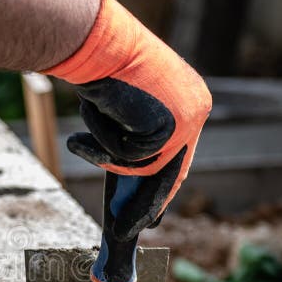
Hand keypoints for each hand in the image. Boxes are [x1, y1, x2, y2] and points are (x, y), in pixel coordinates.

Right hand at [45, 0, 211, 281]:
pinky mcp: (172, 125)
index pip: (172, 163)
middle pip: (164, 176)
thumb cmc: (99, 81)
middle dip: (143, 209)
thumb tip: (100, 203)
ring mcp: (187, 120)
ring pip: (140, 168)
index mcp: (186, 109)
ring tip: (87, 129)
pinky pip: (132, 159)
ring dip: (105, 154)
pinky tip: (98, 115)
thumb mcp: (111, 126)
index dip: (157, 194)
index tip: (148, 220)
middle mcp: (194, 113)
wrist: (96, 47)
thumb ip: (114, 152)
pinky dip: (104, 146)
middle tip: (125, 234)